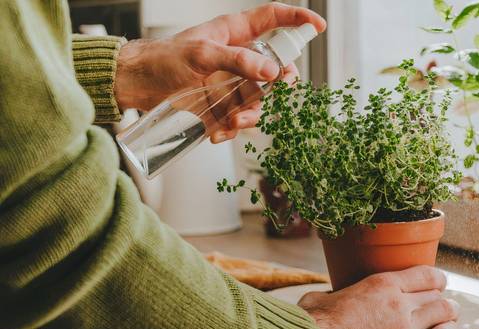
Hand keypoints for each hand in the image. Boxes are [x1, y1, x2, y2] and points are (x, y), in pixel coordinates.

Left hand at [114, 3, 325, 141]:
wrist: (135, 86)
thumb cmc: (161, 59)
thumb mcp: (200, 54)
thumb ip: (238, 60)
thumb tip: (271, 70)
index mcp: (235, 33)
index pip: (273, 19)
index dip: (297, 20)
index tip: (317, 25)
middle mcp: (240, 59)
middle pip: (278, 68)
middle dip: (280, 84)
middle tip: (275, 90)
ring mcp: (233, 85)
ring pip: (263, 101)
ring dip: (253, 114)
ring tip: (232, 120)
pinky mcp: (223, 107)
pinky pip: (242, 121)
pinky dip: (233, 129)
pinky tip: (216, 131)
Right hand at [298, 266, 459, 328]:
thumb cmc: (313, 326)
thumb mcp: (321, 298)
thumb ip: (333, 295)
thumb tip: (328, 298)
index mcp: (381, 284)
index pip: (424, 274)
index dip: (436, 278)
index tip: (439, 282)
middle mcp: (399, 302)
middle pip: (435, 294)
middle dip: (440, 298)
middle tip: (441, 304)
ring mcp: (406, 328)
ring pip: (444, 313)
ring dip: (450, 313)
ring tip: (451, 316)